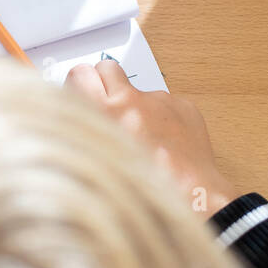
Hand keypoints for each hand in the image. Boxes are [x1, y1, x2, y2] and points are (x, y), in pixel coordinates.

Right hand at [66, 60, 239, 215]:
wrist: (188, 199)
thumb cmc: (143, 191)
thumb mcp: (96, 163)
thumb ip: (86, 133)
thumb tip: (78, 118)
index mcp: (103, 113)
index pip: (79, 74)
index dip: (80, 85)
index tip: (82, 96)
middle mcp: (131, 101)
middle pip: (107, 68)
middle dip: (104, 83)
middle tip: (107, 105)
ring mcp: (160, 101)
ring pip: (138, 89)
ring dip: (135, 104)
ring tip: (139, 136)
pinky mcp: (183, 105)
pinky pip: (164, 103)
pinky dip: (161, 118)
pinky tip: (163, 144)